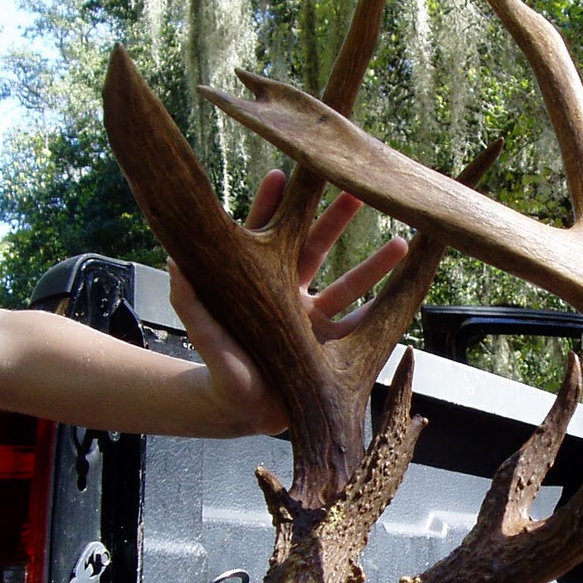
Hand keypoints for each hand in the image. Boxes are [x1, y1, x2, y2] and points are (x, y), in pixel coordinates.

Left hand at [168, 170, 409, 432]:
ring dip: (374, 264)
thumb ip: (190, 301)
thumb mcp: (204, 334)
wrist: (239, 408)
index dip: (273, 207)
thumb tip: (174, 262)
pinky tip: (408, 293)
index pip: (267, 236)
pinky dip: (385, 310)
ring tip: (401, 242)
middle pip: (316, 248)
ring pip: (349, 285)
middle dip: (336, 219)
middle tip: (356, 189)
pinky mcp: (330, 346)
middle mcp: (291, 295)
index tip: (282, 174)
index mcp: (261, 284)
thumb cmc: (219, 368)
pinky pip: (362, 325)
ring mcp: (313, 320)